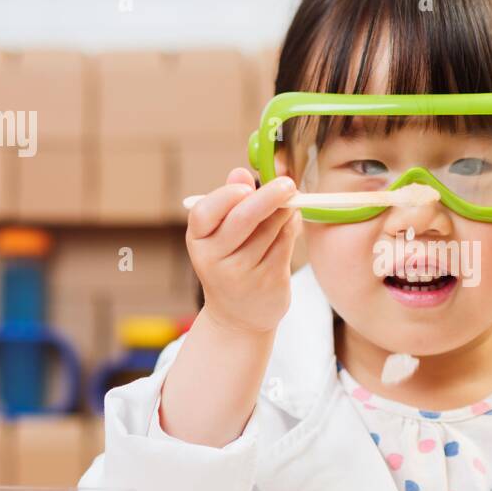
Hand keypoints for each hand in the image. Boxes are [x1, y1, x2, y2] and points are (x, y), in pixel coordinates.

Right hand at [186, 167, 300, 335]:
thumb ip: (231, 203)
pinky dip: (292, 227)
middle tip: (288, 183)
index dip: (226, 196)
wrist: (238, 317)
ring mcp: (241, 275)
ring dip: (285, 210)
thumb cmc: (230, 262)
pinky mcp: (268, 282)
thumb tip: (241, 173)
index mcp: (198, 241)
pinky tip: (293, 220)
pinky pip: (285, 245)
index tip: (247, 186)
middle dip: (268, 197)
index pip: (204, 213)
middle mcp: (214, 260)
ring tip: (291, 200)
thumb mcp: (221, 235)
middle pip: (242, 220)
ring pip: (269, 230)